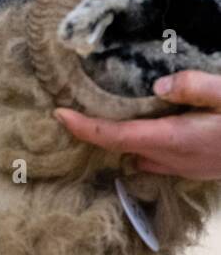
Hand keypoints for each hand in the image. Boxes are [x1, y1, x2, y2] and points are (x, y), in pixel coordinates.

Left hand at [55, 71, 220, 179]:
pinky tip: (145, 127)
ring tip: (102, 114)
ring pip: (138, 156)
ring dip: (118, 139)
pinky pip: (158, 160)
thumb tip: (159, 85)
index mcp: (173, 139)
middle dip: (94, 131)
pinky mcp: (197, 169)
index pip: (114, 137)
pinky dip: (141, 145)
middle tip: (74, 106)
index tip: (58, 113)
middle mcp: (172, 159)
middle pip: (120, 148)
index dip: (82, 127)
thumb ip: (196, 87)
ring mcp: (185, 168)